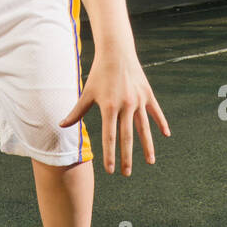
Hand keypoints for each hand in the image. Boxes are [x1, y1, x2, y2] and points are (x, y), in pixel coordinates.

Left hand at [59, 53, 169, 175]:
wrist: (116, 52)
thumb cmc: (99, 73)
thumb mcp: (87, 92)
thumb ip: (76, 111)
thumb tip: (61, 125)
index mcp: (109, 107)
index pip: (109, 136)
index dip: (110, 154)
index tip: (110, 170)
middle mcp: (126, 105)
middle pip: (127, 137)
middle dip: (127, 157)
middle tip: (127, 173)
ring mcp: (138, 100)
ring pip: (144, 128)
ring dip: (147, 146)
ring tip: (150, 162)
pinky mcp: (147, 94)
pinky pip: (156, 112)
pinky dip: (161, 123)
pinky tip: (165, 135)